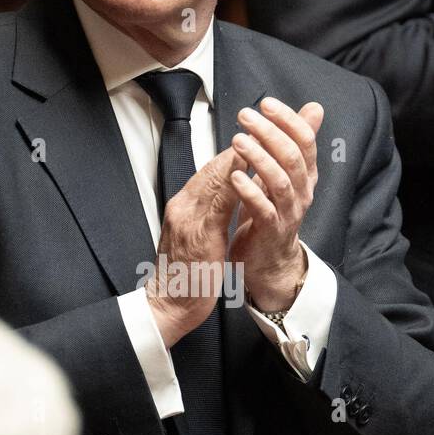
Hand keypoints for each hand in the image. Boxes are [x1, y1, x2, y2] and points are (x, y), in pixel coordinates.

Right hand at [145, 146, 244, 348]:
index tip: (254, 138)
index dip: (234, 153)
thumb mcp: (198, 236)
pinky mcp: (198, 234)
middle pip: (212, 168)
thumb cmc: (185, 275)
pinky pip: (218, 204)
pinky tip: (249, 175)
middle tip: (264, 129)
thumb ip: (209, 214)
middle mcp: (184, 207)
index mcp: (184, 207)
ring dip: (238, 158)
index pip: (210, 171)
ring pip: (214, 179)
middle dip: (240, 147)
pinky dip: (233, 185)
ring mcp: (189, 219)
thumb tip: (226, 196)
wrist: (169, 304)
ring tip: (261, 141)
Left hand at [229, 99, 323, 310]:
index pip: (305, 141)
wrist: (268, 259)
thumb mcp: (286, 172)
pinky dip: (250, 192)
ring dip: (259, 158)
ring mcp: (288, 212)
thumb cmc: (272, 210)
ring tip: (238, 141)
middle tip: (246, 116)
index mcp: (305, 175)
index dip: (288, 120)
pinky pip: (264, 209)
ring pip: (280, 181)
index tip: (266, 103)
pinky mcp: (271, 231)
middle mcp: (301, 192)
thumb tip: (314, 108)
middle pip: (293, 157)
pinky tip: (235, 177)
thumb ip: (295, 141)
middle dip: (270, 133)